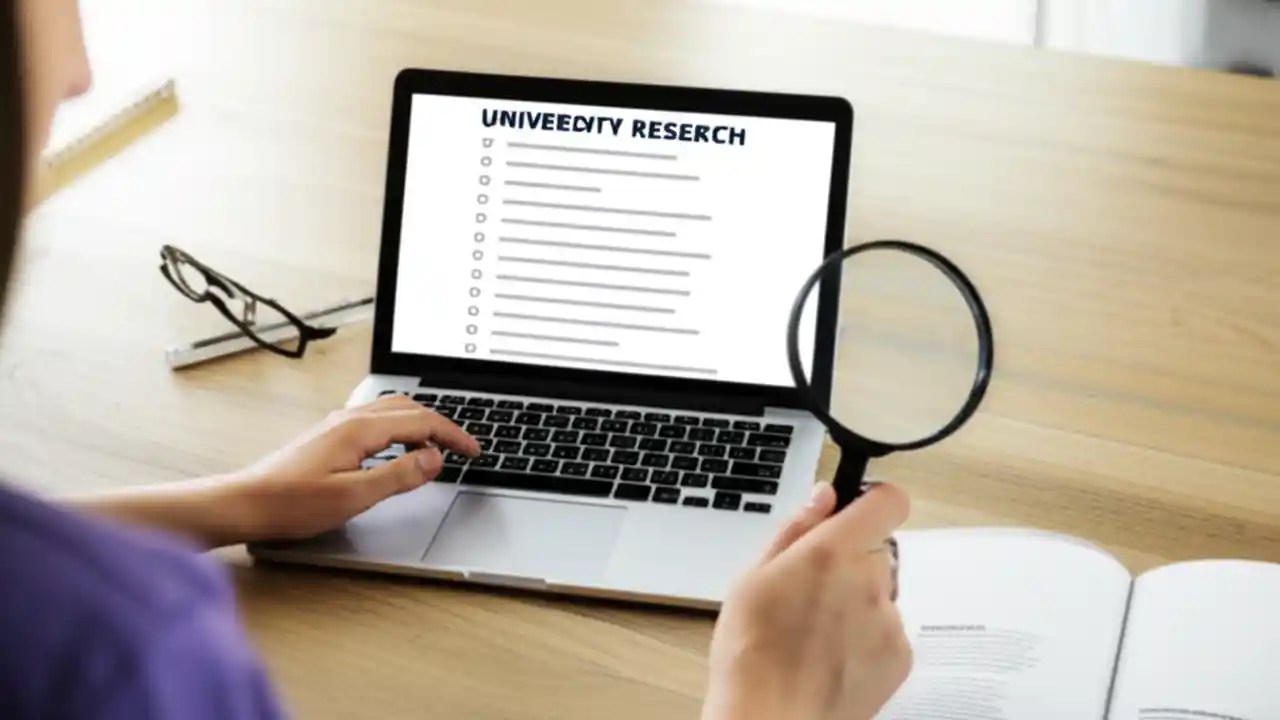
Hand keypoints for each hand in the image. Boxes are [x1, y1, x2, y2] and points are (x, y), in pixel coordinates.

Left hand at [218, 393, 480, 543]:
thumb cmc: (292, 503)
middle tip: (461, 449)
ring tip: (434, 451)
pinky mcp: (328, 435)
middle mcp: (348, 418)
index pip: (421, 421)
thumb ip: (399, 475)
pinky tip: (397, 451)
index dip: (453, 435)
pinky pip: (375, 420)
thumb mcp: (354, 496)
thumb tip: (434, 458)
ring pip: (391, 411)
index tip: (473, 451)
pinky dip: (399, 430)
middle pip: (408, 408)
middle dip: (440, 425)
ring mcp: (336, 424)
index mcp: (359, 429)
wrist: (246, 503)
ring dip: (419, 426)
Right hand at [701, 482, 911, 719]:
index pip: (887, 502)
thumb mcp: (753, 576)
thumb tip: (825, 496)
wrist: (770, 718)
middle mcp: (869, 581)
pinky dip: (867, 636)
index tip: (856, 512)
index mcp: (832, 551)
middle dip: (850, 561)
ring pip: (880, 592)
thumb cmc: (751, 652)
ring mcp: (889, 620)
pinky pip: (888, 629)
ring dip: (858, 600)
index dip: (873, 501)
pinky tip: (832, 655)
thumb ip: (796, 528)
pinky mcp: (900, 656)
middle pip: (877, 550)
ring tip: (816, 631)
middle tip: (812, 590)